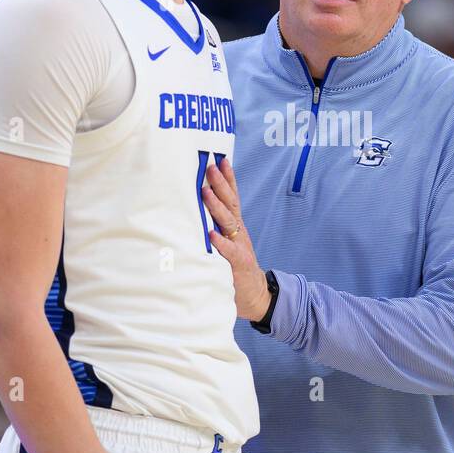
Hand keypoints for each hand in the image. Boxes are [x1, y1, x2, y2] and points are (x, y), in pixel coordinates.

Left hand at [202, 157, 271, 321]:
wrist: (255, 294)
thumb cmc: (234, 265)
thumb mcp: (228, 240)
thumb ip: (217, 225)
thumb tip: (197, 206)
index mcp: (235, 225)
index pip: (232, 196)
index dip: (228, 178)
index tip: (221, 159)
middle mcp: (238, 231)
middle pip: (230, 203)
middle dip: (220, 183)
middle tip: (210, 166)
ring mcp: (239, 245)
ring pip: (228, 221)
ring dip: (216, 206)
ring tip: (206, 192)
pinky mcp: (237, 264)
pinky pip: (228, 251)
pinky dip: (220, 242)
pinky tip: (212, 234)